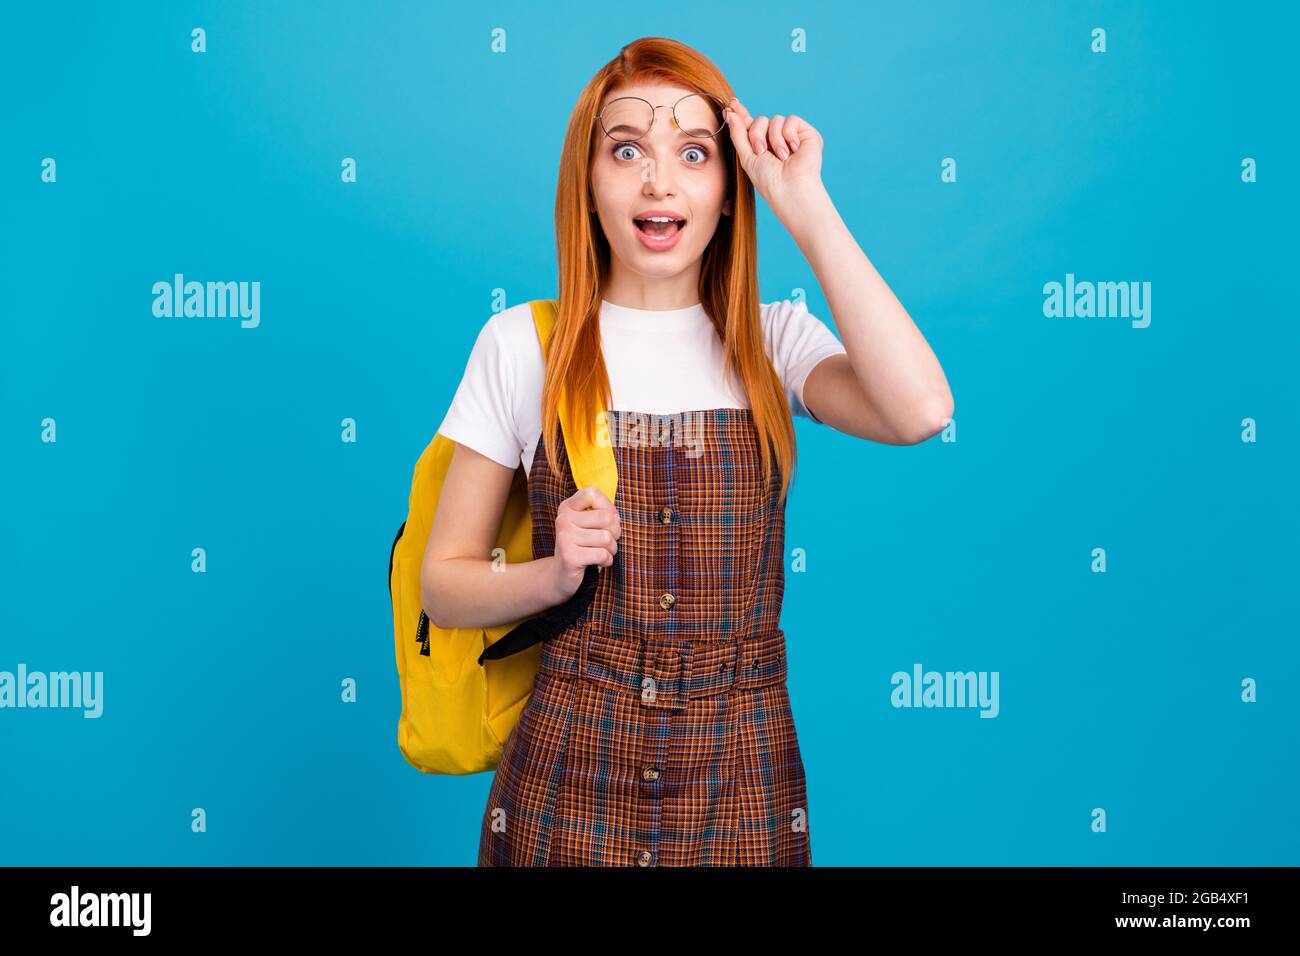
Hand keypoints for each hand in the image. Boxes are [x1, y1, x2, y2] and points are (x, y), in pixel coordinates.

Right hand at [550, 485, 620, 601]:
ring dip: (612, 549)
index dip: (607, 507)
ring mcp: (564, 537)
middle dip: (615, 532)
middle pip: (606, 518)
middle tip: (608, 542)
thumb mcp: (588, 525)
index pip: (592, 493)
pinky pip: (602, 554)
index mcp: (567, 507)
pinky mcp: (570, 556)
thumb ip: (601, 513)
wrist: (561, 575)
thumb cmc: (582, 547)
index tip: (605, 521)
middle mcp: (563, 519)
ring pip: (606, 538)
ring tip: (603, 552)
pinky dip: (607, 561)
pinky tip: (600, 562)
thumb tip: (615, 517)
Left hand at [723, 96, 823, 212]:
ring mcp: (791, 136)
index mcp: (761, 145)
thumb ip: (738, 134)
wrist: (789, 188)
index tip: (731, 104)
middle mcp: (776, 139)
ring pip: (775, 119)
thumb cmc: (768, 180)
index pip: (750, 125)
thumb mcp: (747, 157)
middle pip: (760, 120)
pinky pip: (791, 120)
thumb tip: (730, 112)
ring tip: (781, 157)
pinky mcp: (806, 133)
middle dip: (756, 135)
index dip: (741, 114)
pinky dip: (789, 135)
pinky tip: (794, 150)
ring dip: (774, 139)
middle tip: (761, 152)